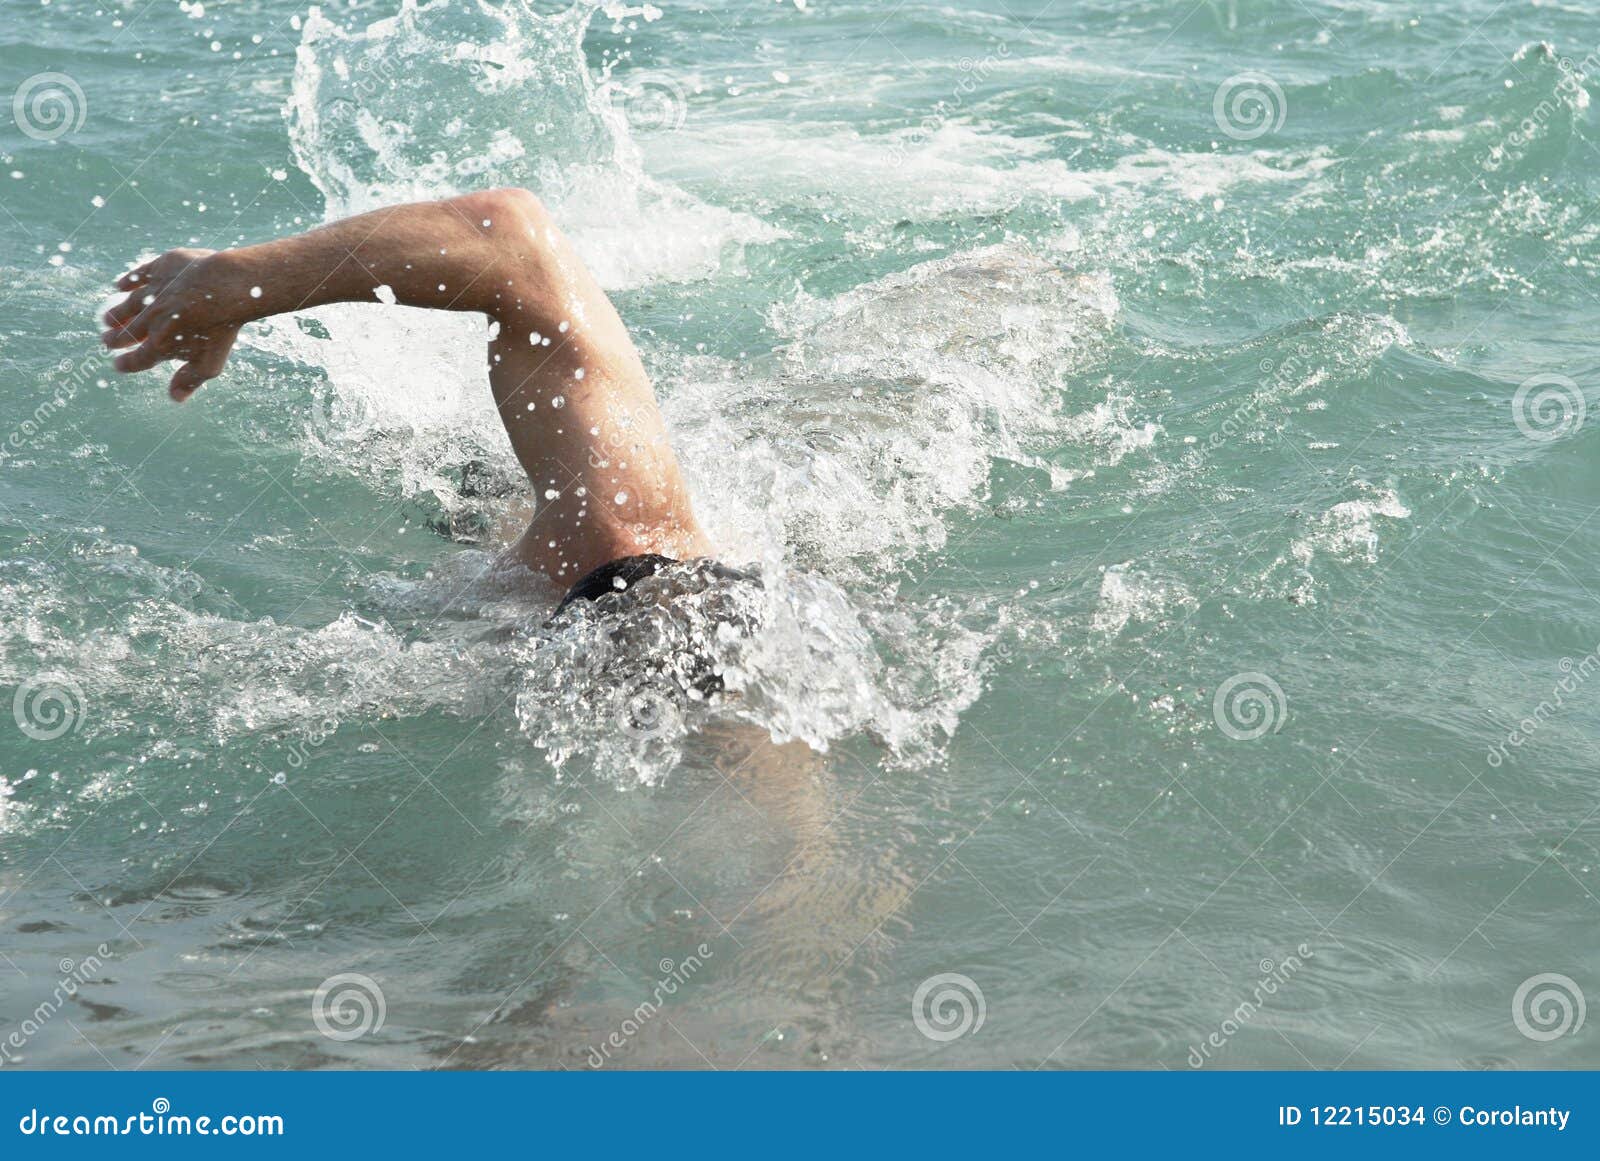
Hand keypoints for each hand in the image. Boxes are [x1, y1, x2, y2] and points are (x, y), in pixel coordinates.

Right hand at [103, 248, 243, 400]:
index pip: (137, 359)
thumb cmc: (220, 329)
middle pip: (128, 332)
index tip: (118, 365)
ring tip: (107, 319)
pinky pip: (139, 275)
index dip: (126, 364)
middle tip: (107, 340)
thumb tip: (175, 398)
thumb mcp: (209, 364)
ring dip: (117, 313)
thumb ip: (189, 380)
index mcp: (159, 345)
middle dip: (116, 338)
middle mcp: (150, 319)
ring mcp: (153, 293)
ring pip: (129, 304)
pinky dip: (129, 280)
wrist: (225, 288)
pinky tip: (120, 285)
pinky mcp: (161, 269)